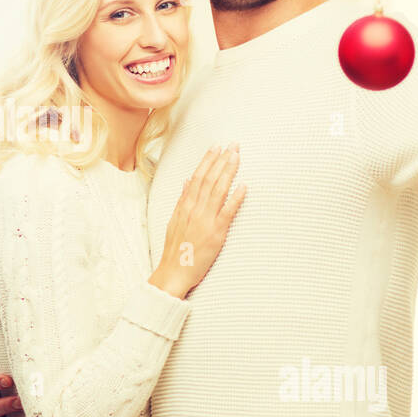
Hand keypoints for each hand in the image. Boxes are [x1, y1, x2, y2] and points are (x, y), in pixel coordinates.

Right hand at [150, 144, 246, 298]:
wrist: (174, 271)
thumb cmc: (175, 249)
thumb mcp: (174, 220)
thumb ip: (182, 199)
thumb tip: (188, 180)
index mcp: (185, 206)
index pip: (198, 176)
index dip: (208, 160)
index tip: (217, 147)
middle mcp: (195, 209)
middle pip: (209, 179)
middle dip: (222, 160)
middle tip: (233, 145)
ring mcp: (206, 220)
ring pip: (218, 190)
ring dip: (228, 171)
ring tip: (237, 157)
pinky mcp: (216, 233)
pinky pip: (227, 212)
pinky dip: (235, 198)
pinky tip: (243, 186)